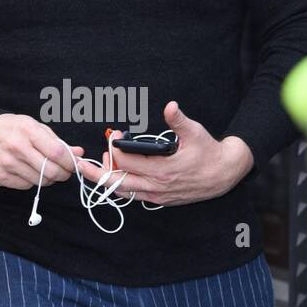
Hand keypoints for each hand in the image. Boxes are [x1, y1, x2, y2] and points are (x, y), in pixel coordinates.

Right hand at [0, 114, 83, 189]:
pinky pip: (25, 186)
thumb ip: (57, 141)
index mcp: (28, 131)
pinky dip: (32, 182)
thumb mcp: (35, 127)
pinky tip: (29, 172)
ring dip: (48, 179)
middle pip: (50, 170)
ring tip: (45, 170)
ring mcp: (7, 163)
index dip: (70, 162)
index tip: (74, 164)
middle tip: (64, 172)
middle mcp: (17, 147)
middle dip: (63, 174)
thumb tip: (79, 153)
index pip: (57, 152)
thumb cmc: (12, 128)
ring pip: (39, 181)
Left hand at [82, 101, 253, 206]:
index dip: (115, 147)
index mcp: (162, 170)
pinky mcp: (161, 200)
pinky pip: (134, 196)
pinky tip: (118, 175)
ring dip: (110, 179)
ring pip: (124, 192)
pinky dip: (122, 186)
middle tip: (81, 163)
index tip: (114, 135)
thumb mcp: (196, 133)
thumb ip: (179, 120)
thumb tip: (170, 106)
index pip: (126, 162)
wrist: (225, 175)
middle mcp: (156, 187)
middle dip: (96, 173)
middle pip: (117, 183)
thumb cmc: (210, 153)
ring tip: (100, 166)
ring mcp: (157, 196)